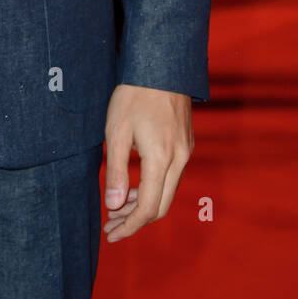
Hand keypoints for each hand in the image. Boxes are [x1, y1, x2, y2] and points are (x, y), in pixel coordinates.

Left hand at [102, 84, 193, 243]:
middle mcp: (180, 159)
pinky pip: (172, 176)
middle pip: (161, 206)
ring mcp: (186, 151)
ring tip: (117, 207)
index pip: (149, 208)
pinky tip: (135, 185)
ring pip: (167, 191)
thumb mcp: (116, 131)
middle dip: (135, 220)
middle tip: (110, 223)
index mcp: (161, 158)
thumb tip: (114, 207)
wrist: (162, 64)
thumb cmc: (133, 95)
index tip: (111, 234)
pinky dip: (153, 187)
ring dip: (144, 204)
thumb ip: (117, 172)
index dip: (129, 226)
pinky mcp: (186, 143)